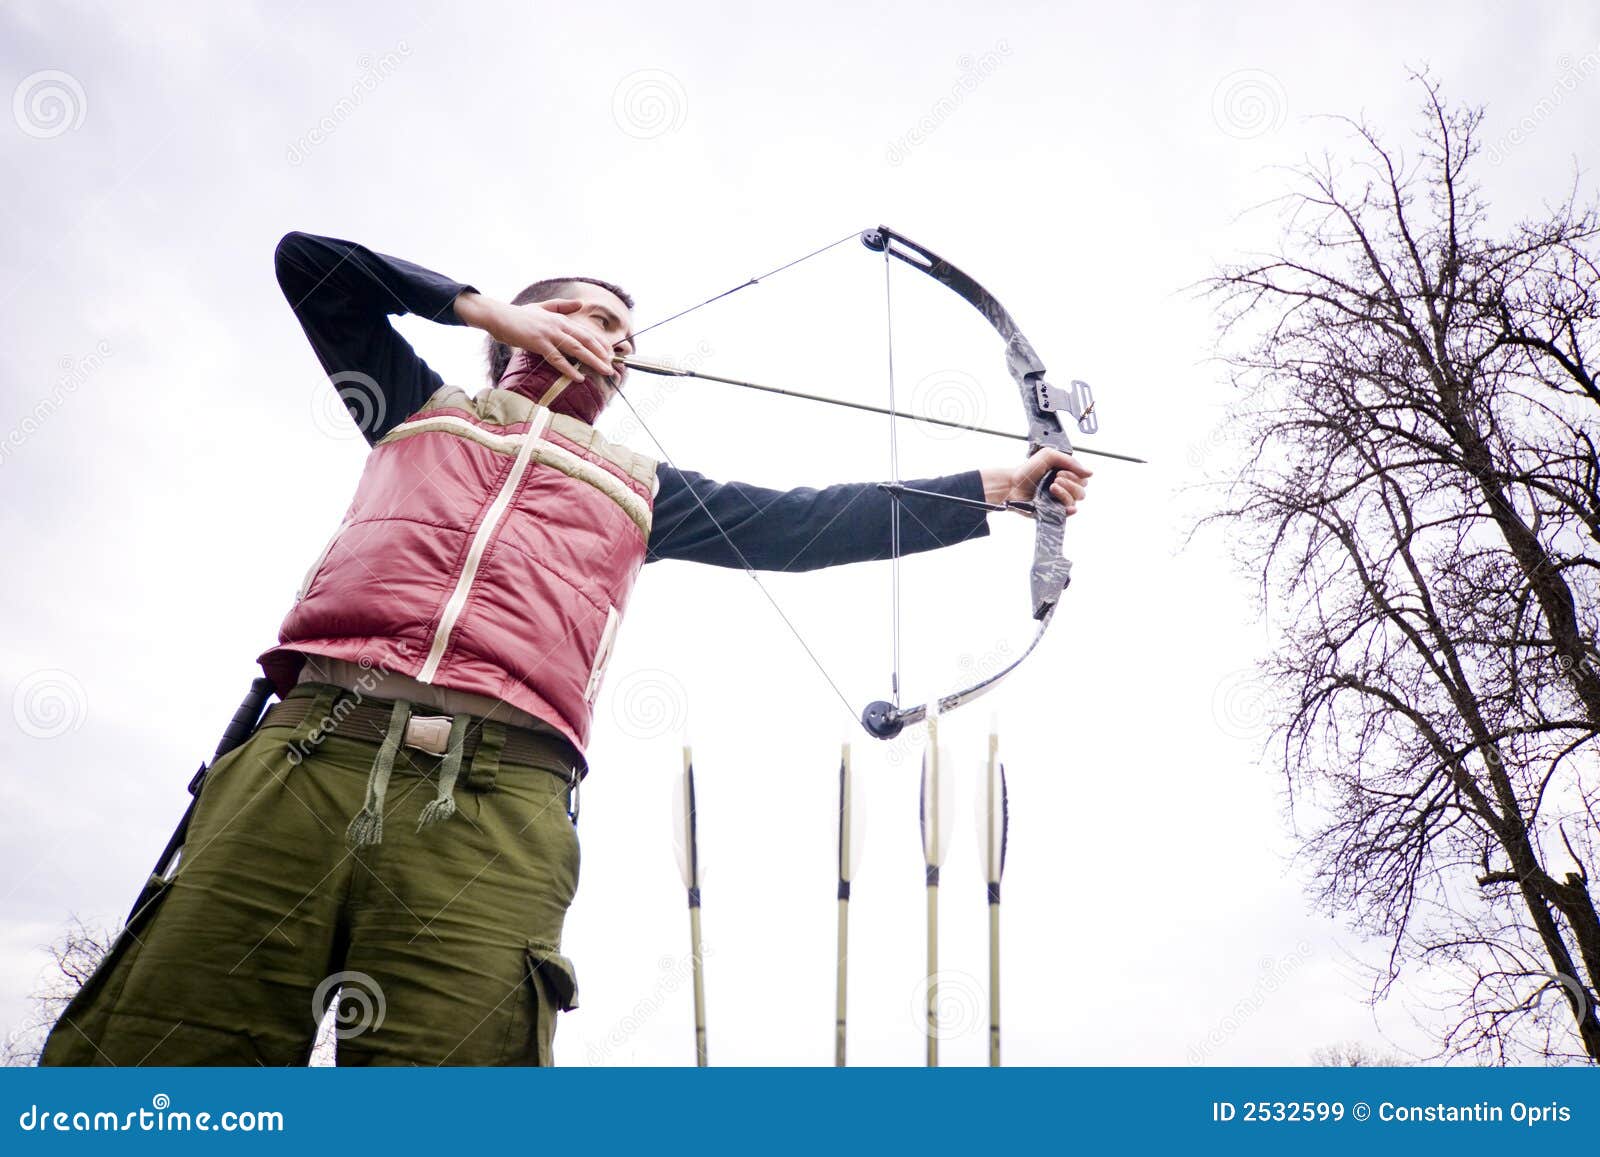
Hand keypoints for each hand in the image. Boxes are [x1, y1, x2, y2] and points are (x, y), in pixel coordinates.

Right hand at [454, 291, 615, 380]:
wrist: (497, 316)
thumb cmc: (519, 315)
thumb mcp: (542, 307)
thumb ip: (562, 307)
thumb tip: (580, 305)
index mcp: (561, 318)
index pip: (586, 331)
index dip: (600, 343)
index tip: (610, 354)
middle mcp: (558, 325)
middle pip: (586, 340)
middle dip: (602, 353)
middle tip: (613, 365)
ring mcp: (549, 334)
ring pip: (576, 348)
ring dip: (593, 361)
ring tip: (604, 371)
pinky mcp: (538, 343)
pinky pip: (557, 358)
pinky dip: (569, 368)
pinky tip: (579, 377)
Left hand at [980, 448, 1091, 515]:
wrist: (1012, 484)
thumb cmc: (1027, 470)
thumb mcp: (1049, 456)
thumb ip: (1070, 461)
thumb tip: (1090, 473)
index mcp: (1065, 476)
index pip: (1083, 479)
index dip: (1075, 475)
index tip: (1060, 471)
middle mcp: (1064, 490)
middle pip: (1082, 491)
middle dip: (1070, 483)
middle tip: (1056, 478)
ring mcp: (1058, 502)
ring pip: (1075, 501)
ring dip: (1065, 492)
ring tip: (1051, 487)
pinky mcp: (1052, 512)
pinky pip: (1067, 514)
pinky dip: (1069, 509)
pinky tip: (1062, 503)